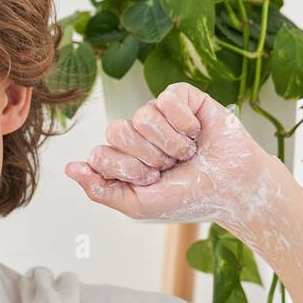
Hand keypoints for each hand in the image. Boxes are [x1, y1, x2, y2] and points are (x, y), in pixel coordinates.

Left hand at [64, 81, 279, 228]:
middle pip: (117, 130)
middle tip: (171, 167)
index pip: (100, 153)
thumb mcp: (139, 204)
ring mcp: (158, 113)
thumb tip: (69, 168)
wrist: (232, 188)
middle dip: (148, 157)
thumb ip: (101, 189)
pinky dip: (184, 123)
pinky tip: (197, 133)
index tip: (152, 181)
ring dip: (170, 143)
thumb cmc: (188, 197)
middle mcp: (136, 133)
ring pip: (143, 116)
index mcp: (122, 157)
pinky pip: (167, 99)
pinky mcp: (181, 97)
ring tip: (187, 153)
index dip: (128, 170)